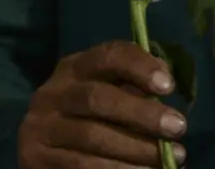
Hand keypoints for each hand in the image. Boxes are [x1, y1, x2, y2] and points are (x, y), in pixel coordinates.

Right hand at [20, 42, 187, 167]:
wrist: (47, 153)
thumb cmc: (90, 119)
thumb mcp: (108, 95)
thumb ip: (133, 86)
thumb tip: (166, 79)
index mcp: (74, 68)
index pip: (107, 56)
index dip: (139, 67)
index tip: (169, 87)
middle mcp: (53, 93)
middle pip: (98, 97)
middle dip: (142, 113)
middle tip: (178, 128)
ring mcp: (41, 126)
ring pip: (92, 136)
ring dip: (136, 149)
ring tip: (167, 160)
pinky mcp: (36, 158)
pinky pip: (82, 166)